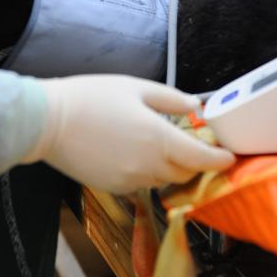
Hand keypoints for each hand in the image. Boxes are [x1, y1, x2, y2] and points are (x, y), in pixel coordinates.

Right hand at [31, 75, 234, 193]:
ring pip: (163, 179)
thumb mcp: (136, 87)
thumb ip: (171, 100)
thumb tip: (195, 108)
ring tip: (157, 144)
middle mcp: (149, 166)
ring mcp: (130, 180)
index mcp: (159, 139)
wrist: (46, 122)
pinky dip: (146, 171)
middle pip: (186, 173)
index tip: (229, 157)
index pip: (203, 159)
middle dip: (195, 162)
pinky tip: (131, 152)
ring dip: (169, 167)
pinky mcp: (114, 188)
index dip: (220, 160)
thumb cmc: (90, 98)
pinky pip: (141, 183)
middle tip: (194, 145)